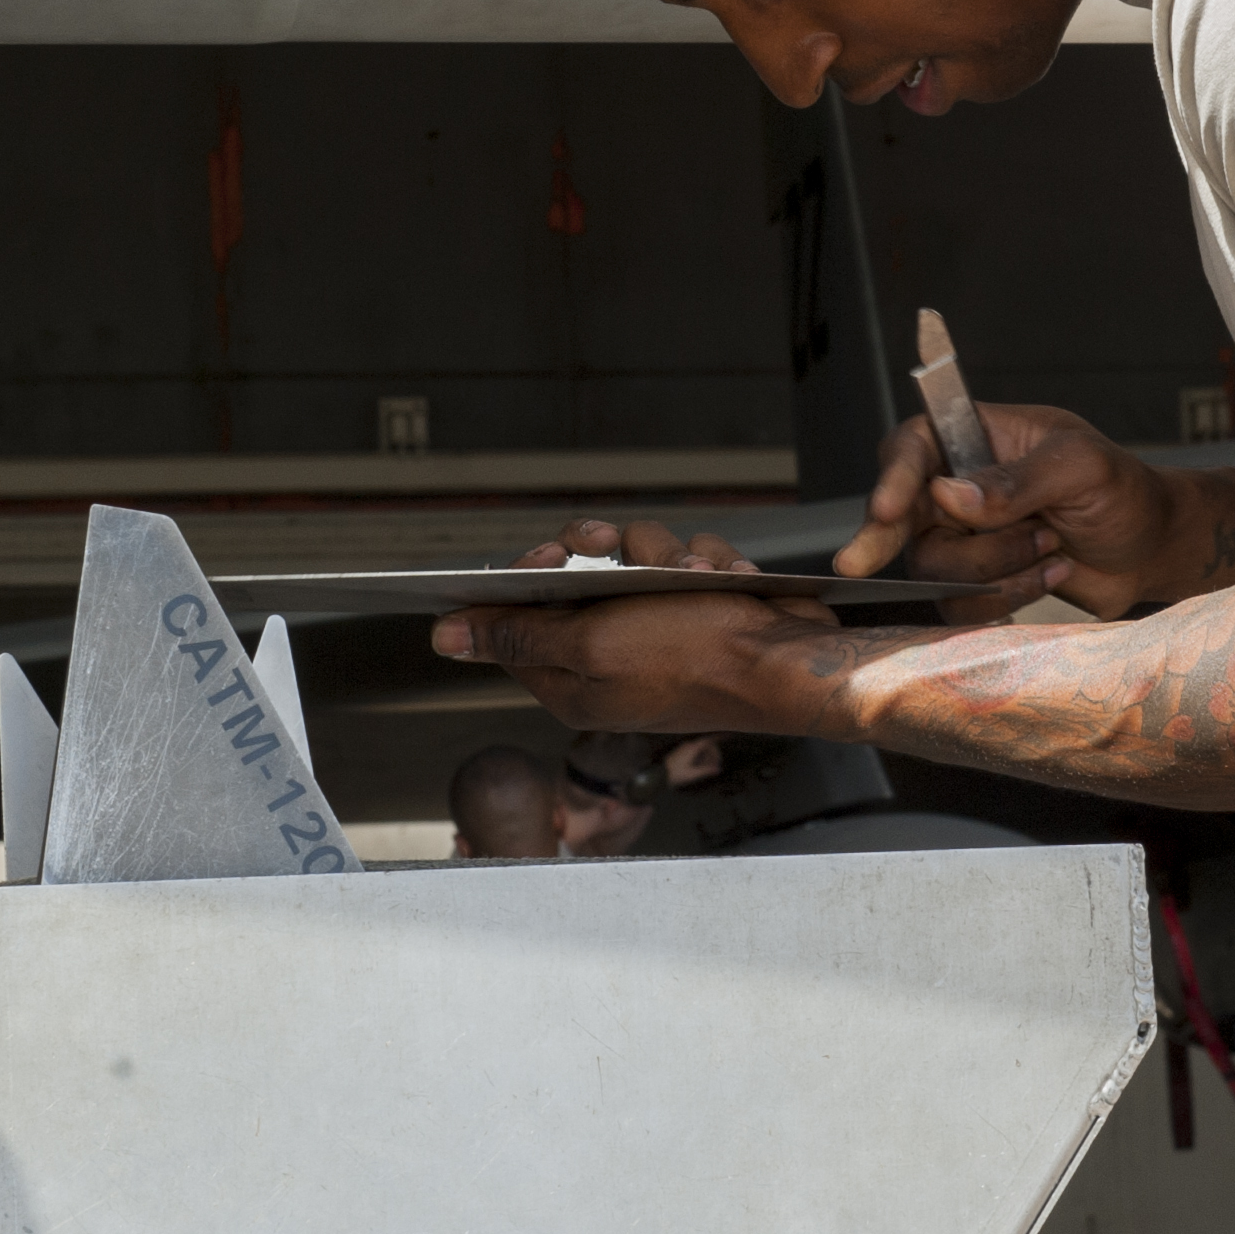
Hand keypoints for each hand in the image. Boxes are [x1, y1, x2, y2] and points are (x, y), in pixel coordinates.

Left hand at [433, 519, 838, 733]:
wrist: (790, 663)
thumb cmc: (695, 660)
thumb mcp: (590, 646)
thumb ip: (516, 636)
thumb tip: (444, 637)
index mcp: (568, 679)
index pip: (512, 620)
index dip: (524, 581)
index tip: (552, 560)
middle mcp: (607, 655)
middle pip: (572, 576)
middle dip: (605, 556)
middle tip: (620, 554)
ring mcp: (653, 630)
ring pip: (633, 557)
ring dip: (668, 556)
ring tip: (698, 580)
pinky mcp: (695, 610)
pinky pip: (684, 560)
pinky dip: (708, 566)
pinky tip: (728, 586)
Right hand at [836, 403, 1189, 620]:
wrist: (1149, 550)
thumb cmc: (1122, 492)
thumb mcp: (1082, 467)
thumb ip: (1017, 479)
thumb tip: (952, 495)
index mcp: (976, 435)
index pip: (914, 445)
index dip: (893, 475)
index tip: (886, 508)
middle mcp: (956, 485)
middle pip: (897, 511)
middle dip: (880, 539)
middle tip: (856, 565)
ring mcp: (961, 537)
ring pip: (933, 565)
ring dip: (995, 565)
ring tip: (1049, 546)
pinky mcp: (973, 582)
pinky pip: (958, 602)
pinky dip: (1005, 595)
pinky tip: (1048, 574)